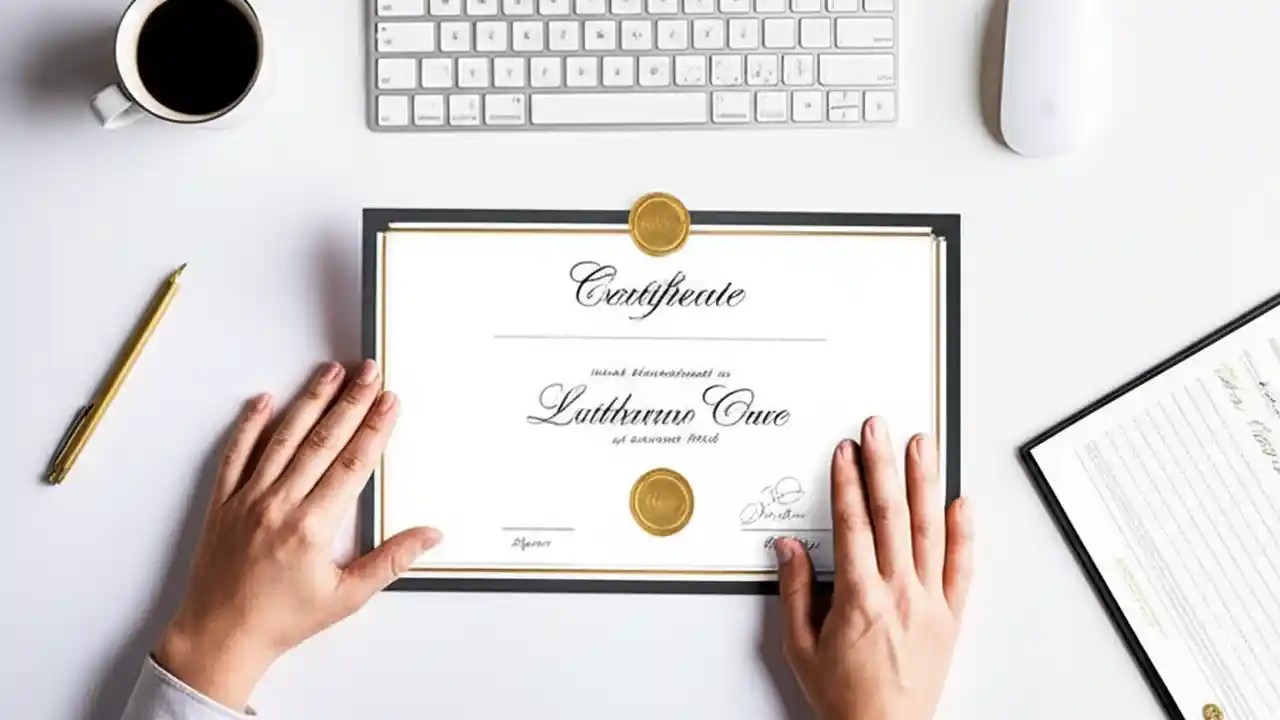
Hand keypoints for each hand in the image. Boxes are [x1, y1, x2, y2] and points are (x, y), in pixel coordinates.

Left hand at [155, 361, 440, 709]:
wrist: (220, 637)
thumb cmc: (283, 620)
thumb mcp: (347, 597)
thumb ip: (390, 560)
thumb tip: (429, 535)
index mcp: (313, 527)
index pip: (352, 463)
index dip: (374, 428)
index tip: (389, 401)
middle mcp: (280, 505)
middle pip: (322, 440)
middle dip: (350, 401)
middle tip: (368, 371)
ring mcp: (248, 499)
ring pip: (283, 438)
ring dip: (309, 400)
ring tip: (329, 371)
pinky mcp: (223, 502)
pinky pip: (236, 454)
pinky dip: (250, 424)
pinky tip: (264, 400)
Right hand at [775, 417, 973, 719]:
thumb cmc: (844, 696)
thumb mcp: (801, 646)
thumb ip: (795, 591)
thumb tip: (789, 548)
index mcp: (860, 598)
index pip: (853, 524)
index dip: (847, 482)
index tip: (845, 451)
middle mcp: (900, 594)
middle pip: (892, 515)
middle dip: (883, 465)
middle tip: (879, 429)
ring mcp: (930, 603)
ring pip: (929, 529)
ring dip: (924, 482)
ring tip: (921, 446)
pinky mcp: (951, 617)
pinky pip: (962, 567)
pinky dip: (964, 532)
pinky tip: (961, 502)